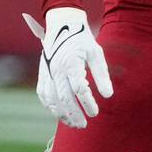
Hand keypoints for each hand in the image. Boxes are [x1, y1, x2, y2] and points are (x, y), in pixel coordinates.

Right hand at [22, 7, 112, 127]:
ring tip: (73, 124)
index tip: (95, 113)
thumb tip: (108, 95)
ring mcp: (47, 72)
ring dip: (61, 114)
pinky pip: (43, 94)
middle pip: (64, 98)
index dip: (87, 103)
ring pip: (51, 99)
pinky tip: (60, 114)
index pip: (79, 89)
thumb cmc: (82, 40)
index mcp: (71, 62)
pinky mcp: (42, 73)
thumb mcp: (96, 53)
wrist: (62, 25)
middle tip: (84, 125)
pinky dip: (50, 106)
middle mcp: (56, 69)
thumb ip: (102, 74)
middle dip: (74, 114)